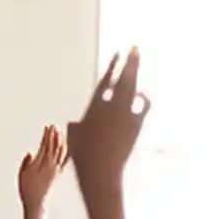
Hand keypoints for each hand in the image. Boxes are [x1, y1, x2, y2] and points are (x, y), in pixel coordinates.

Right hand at [18, 123, 68, 211]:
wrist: (36, 202)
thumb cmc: (26, 189)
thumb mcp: (22, 175)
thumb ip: (26, 163)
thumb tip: (30, 152)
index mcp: (41, 164)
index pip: (45, 145)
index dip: (47, 135)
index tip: (48, 126)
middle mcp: (50, 165)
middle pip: (54, 147)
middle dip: (54, 135)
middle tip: (54, 125)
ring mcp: (56, 169)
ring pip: (61, 152)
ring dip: (61, 141)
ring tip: (60, 133)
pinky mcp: (58, 174)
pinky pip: (64, 160)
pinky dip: (67, 153)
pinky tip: (69, 148)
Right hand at [69, 48, 150, 194]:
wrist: (101, 171)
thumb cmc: (83, 157)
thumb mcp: (74, 138)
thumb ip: (76, 126)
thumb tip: (75, 123)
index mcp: (93, 108)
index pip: (105, 81)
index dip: (112, 66)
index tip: (117, 53)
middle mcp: (110, 107)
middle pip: (122, 79)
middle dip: (130, 62)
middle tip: (135, 47)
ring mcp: (124, 115)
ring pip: (133, 87)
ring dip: (138, 73)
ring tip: (140, 62)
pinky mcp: (135, 124)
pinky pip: (143, 105)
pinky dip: (143, 98)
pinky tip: (143, 94)